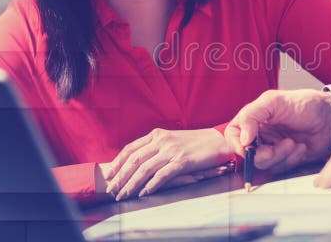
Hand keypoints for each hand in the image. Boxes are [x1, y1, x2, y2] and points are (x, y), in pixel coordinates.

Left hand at [104, 128, 231, 200]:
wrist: (219, 141)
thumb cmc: (196, 143)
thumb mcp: (172, 139)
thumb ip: (156, 147)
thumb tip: (139, 160)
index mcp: (157, 134)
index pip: (130, 149)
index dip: (118, 163)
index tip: (110, 175)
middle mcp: (162, 141)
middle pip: (134, 160)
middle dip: (121, 177)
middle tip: (112, 190)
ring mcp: (172, 151)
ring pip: (145, 169)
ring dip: (131, 184)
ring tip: (124, 195)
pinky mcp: (182, 161)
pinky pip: (162, 175)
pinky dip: (151, 186)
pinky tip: (144, 193)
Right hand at [225, 89, 330, 173]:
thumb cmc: (304, 104)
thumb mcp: (275, 101)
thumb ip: (252, 115)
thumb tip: (242, 138)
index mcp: (254, 120)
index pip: (233, 135)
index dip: (237, 144)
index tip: (248, 147)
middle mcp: (262, 135)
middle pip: (249, 155)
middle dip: (261, 155)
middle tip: (273, 150)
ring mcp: (274, 148)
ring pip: (265, 164)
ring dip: (279, 156)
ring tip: (293, 143)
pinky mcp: (288, 159)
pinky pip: (282, 168)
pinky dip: (291, 159)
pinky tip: (301, 148)